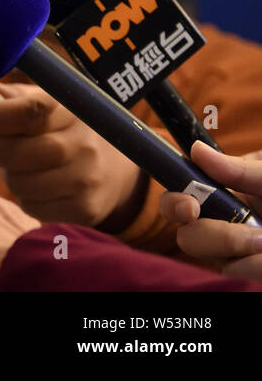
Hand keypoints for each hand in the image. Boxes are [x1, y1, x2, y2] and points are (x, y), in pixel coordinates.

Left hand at [0, 81, 144, 228]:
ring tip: (22, 165)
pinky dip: (25, 197)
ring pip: (19, 183)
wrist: (115, 167)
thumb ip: (7, 97)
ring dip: (9, 175)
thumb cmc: (62, 127)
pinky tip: (38, 185)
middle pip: (17, 153)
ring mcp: (86, 177)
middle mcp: (82, 143)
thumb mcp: (43, 102)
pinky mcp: (85, 208)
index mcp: (69, 109)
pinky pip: (31, 206)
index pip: (27, 111)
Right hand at [159, 141, 261, 280]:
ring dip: (247, 259)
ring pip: (219, 266)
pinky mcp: (248, 275)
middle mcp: (222, 230)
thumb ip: (241, 169)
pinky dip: (256, 269)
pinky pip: (239, 276)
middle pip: (189, 240)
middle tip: (258, 237)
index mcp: (221, 200)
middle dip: (217, 238)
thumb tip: (196, 150)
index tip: (190, 207)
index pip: (178, 204)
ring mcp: (237, 258)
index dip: (174, 205)